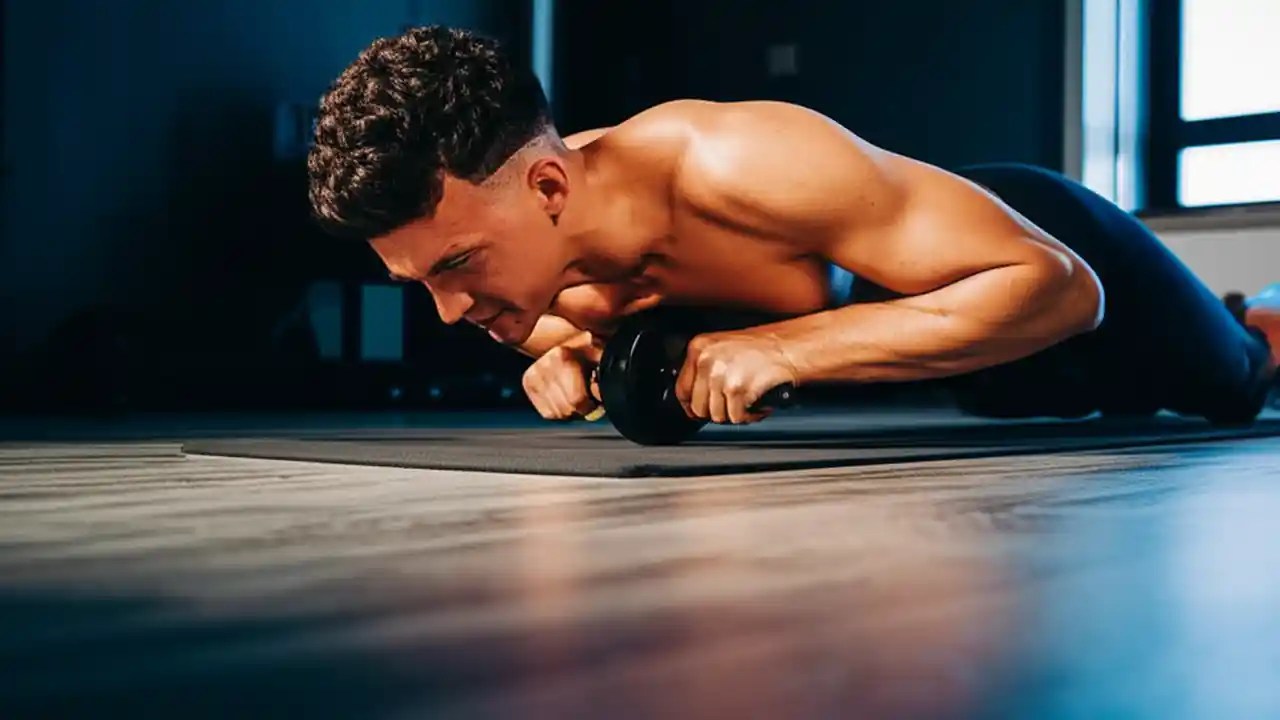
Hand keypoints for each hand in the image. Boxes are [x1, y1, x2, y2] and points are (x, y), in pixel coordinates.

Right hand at [522, 344, 601, 419]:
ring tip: (576, 399)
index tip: (595, 402)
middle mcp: (543, 365)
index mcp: (562, 356)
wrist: (563, 338)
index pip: (577, 398)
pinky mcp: (528, 383)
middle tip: (587, 401)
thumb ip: (603, 374)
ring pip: (557, 413)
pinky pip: (547, 413)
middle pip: (567, 408)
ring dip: (570, 412)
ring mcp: (533, 374)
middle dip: (581, 409)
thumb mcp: (599, 356)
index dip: (590, 405)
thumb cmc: (586, 351)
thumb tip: (598, 392)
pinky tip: (565, 400)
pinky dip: (558, 412)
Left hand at [674, 330, 798, 424]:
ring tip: (746, 404)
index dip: (690, 405)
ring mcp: (721, 375)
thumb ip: (705, 367)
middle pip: (698, 406)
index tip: (696, 412)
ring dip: (733, 414)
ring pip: (716, 415)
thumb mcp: (723, 347)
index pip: (681, 388)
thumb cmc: (763, 346)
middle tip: (731, 406)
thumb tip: (695, 395)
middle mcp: (706, 360)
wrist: (790, 346)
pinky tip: (757, 406)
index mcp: (699, 347)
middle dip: (715, 411)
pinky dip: (749, 417)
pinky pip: (736, 417)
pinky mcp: (737, 389)